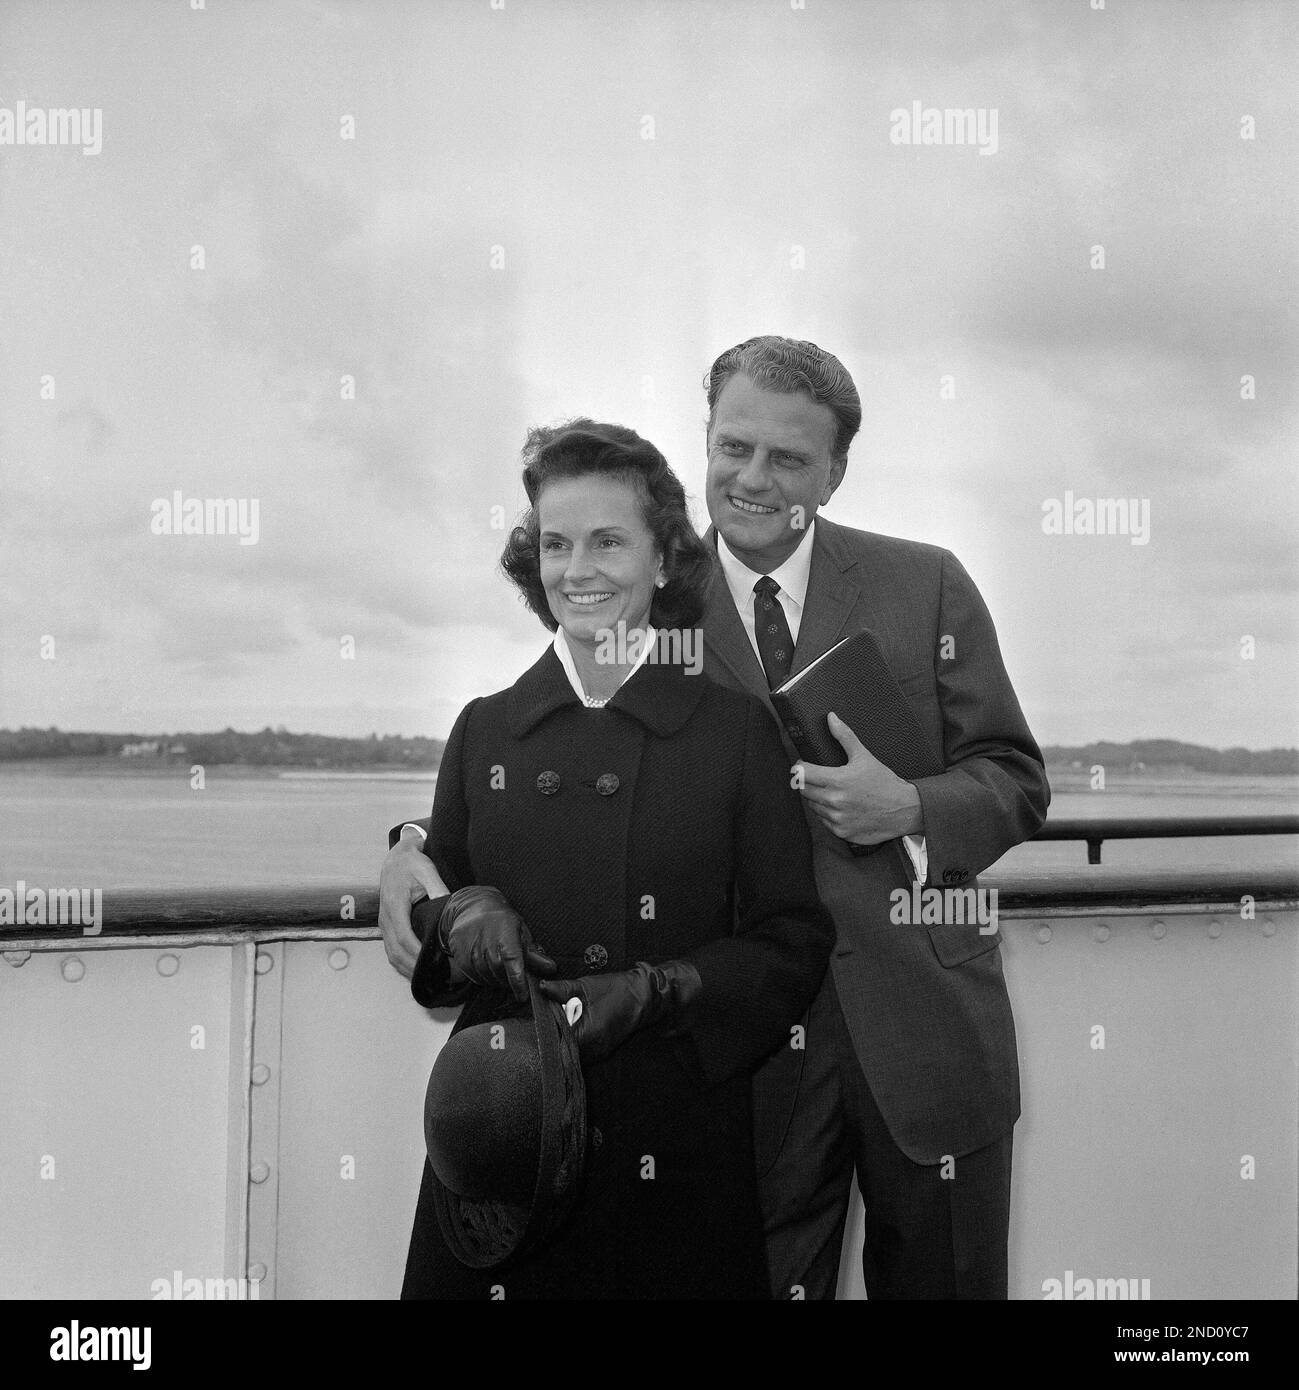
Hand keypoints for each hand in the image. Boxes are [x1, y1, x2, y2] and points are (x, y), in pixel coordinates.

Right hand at [378, 829, 448, 978]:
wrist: (397, 858)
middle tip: (434, 976)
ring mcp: (383, 924)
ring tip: (427, 978)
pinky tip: (416, 970)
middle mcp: (385, 917)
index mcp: (395, 905)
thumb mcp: (427, 870)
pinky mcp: (386, 926)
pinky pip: (390, 950)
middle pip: (395, 951)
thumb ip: (438, 888)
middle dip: (413, 966)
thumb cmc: (413, 863)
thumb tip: (449, 907)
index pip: (403, 937)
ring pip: (391, 954)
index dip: (416, 953)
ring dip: (406, 968)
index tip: (432, 962)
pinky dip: (401, 963)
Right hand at [440, 885, 554, 1002]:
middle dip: (509, 981)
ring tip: (501, 970)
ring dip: (496, 980)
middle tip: (514, 978)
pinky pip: (474, 977)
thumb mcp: (521, 931)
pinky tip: (488, 969)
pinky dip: (484, 978)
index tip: (523, 996)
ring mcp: (470, 951)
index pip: (513, 963)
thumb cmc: (500, 919)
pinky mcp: (460, 957)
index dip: (518, 982)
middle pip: (499, 973)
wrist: (472, 908)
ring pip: (486, 978)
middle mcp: (486, 943)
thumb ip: (534, 953)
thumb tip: (551, 968)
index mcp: (505, 935)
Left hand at [540, 960, 700, 1061]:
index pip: (556, 1042)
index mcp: (587, 1034)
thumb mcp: (586, 986)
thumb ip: (562, 990)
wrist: (645, 996)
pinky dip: (568, 1044)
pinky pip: (579, 1052)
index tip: (525, 1027)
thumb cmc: (616, 990)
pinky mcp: (600, 1051)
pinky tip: (561, 1032)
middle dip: (546, 1041)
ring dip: (557, 1043)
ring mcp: (597, 1054)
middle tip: (529, 1029)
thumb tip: (540, 987)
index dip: (540, 1034)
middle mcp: (592, 1050)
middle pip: (560, 1052)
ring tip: (542, 1030)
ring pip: (569, 1054)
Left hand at [796, 711, 923, 845]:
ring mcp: (837, 819)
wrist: (904, 809)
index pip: (802, 773)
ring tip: (832, 791)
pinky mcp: (841, 832)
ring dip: (817, 798)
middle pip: (803, 790)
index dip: (799, 767)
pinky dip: (827, 813)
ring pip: (812, 806)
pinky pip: (823, 821)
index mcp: (837, 780)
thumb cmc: (884, 782)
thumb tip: (831, 717)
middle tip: (818, 777)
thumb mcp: (864, 756)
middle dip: (807, 782)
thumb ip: (844, 736)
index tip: (803, 765)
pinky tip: (840, 806)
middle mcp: (835, 801)